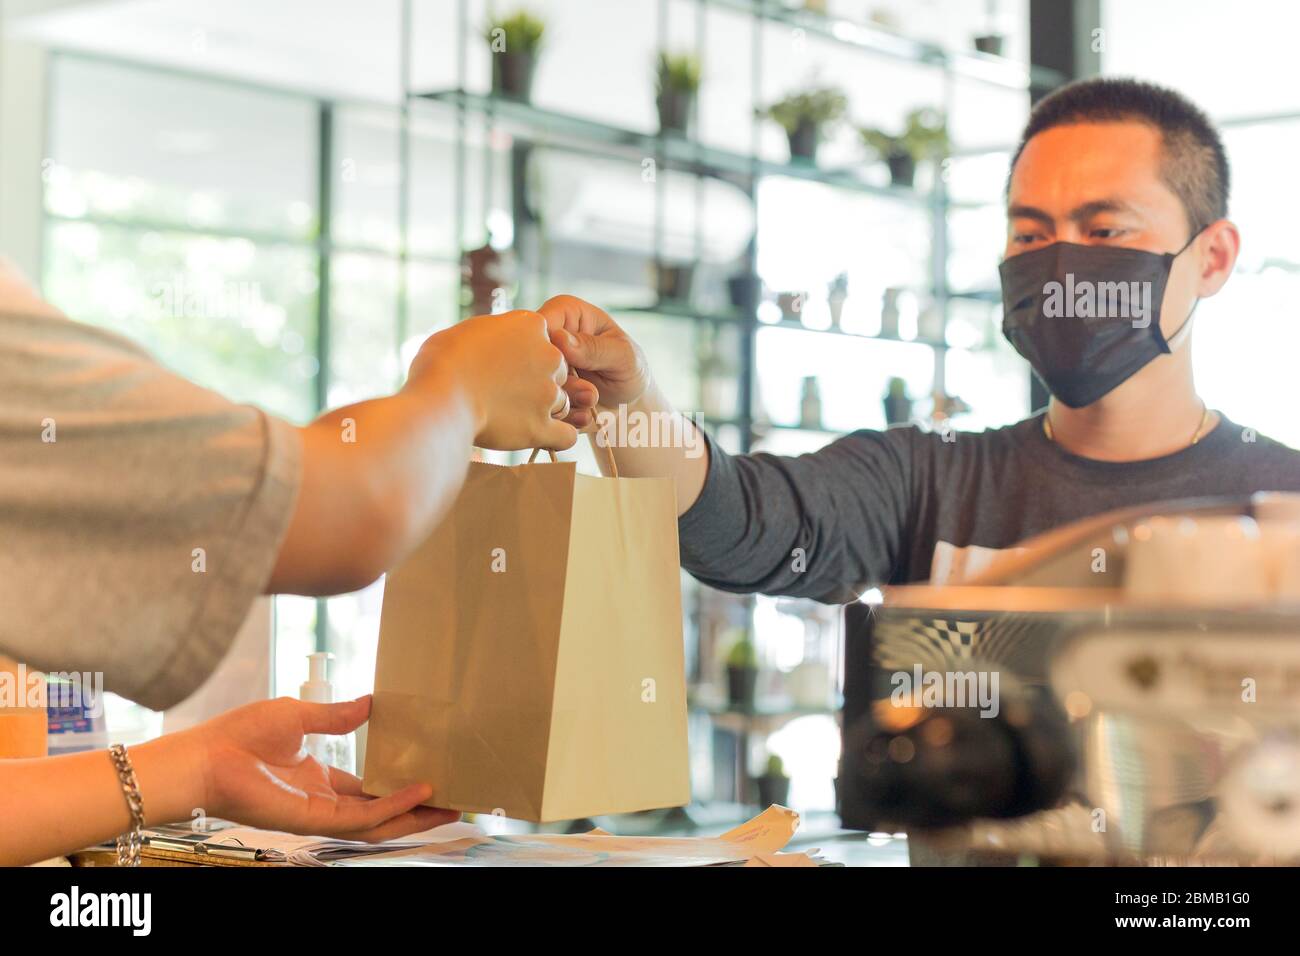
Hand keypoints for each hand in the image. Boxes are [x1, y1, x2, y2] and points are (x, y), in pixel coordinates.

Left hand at [188, 696, 456, 841]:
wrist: (205, 757)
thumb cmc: (238, 735)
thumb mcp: (298, 715)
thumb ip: (337, 715)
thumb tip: (372, 703)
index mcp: (316, 777)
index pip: (367, 789)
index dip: (398, 787)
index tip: (428, 776)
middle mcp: (322, 800)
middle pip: (380, 812)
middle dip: (417, 810)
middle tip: (453, 801)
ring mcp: (319, 813)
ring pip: (378, 824)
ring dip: (415, 816)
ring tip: (450, 807)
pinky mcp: (313, 819)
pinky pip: (361, 819)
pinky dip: (393, 807)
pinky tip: (419, 794)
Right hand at [408, 310, 581, 450]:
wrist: (440, 396)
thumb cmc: (442, 361)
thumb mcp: (469, 330)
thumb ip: (493, 336)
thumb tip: (490, 345)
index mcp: (531, 324)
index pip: (541, 338)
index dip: (523, 354)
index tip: (504, 365)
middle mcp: (549, 355)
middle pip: (557, 370)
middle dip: (538, 382)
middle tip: (506, 392)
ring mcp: (548, 392)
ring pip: (561, 403)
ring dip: (543, 410)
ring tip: (511, 416)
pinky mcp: (542, 426)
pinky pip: (565, 435)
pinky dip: (556, 438)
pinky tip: (539, 436)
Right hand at [538, 295, 651, 427]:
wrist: (630, 403)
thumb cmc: (630, 367)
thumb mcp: (622, 355)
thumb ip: (593, 348)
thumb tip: (559, 338)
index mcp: (566, 312)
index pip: (541, 322)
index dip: (551, 348)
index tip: (571, 368)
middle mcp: (547, 337)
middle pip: (533, 357)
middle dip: (561, 380)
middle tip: (590, 392)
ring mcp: (541, 366)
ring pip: (534, 385)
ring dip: (564, 400)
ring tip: (592, 400)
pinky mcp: (540, 393)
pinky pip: (539, 408)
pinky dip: (564, 415)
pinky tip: (584, 413)